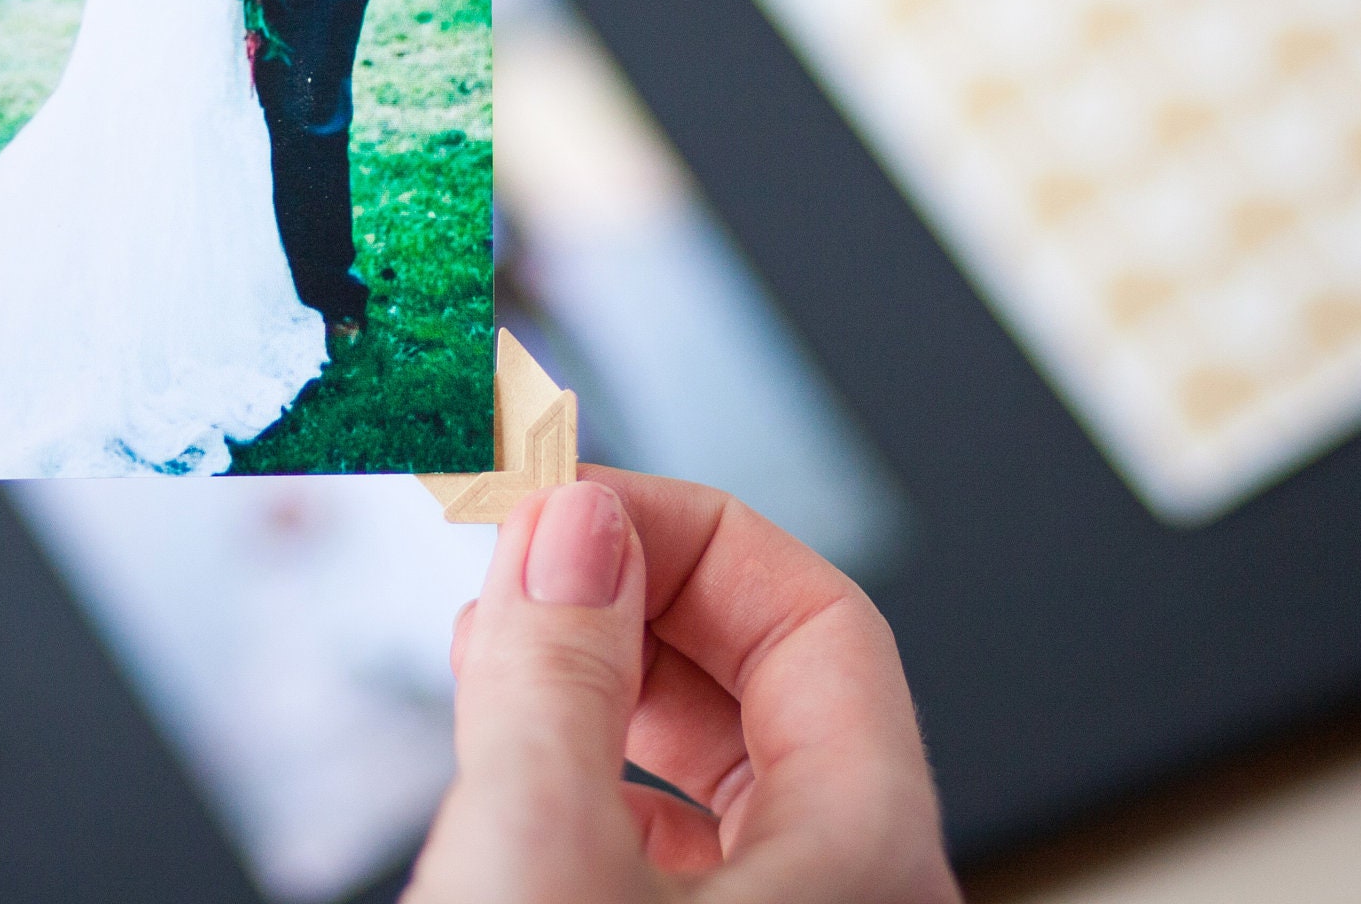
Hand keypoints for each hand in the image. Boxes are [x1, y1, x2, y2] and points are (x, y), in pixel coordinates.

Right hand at [410, 468, 958, 903]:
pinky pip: (663, 856)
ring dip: (593, 687)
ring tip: (489, 644)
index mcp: (872, 857)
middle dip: (626, 601)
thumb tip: (572, 524)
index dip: (683, 533)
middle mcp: (848, 897)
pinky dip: (584, 785)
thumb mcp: (541, 853)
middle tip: (514, 551)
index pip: (818, 618)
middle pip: (764, 688)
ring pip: (708, 777)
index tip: (563, 496)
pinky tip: (506, 764)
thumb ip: (556, 674)